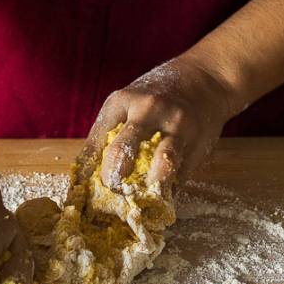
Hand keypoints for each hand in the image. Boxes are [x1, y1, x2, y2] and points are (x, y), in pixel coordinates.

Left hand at [79, 55, 236, 190]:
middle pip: (124, 148)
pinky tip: (158, 202)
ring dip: (148, 188)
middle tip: (108, 194)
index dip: (86, 169)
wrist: (203, 79)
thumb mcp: (126, 104)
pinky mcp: (198, 142)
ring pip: (163, 162)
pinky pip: (181, 174)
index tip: (80, 193)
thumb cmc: (154, 97)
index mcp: (122, 100)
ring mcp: (177, 125)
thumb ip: (106, 136)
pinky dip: (168, 192)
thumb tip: (84, 180)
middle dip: (113, 176)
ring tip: (138, 204)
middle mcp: (149, 109)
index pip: (97, 139)